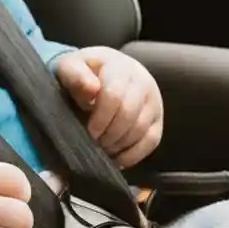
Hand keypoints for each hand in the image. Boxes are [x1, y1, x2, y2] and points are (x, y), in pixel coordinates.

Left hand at [55, 47, 164, 168]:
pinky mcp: (157, 119)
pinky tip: (117, 160)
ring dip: (119, 144)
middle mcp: (143, 82)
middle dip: (109, 134)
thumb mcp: (71, 67)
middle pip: (129, 115)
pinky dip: (134, 154)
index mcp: (120, 68)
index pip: (114, 95)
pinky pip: (151, 141)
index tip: (88, 131)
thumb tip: (92, 89)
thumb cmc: (84, 72)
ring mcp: (153, 101)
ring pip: (141, 129)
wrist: (105, 68)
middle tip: (94, 142)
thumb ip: (76, 76)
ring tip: (102, 148)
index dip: (100, 118)